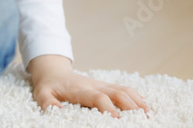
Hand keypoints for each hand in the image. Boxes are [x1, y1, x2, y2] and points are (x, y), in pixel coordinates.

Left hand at [28, 55, 148, 116]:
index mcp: (81, 89)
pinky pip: (125, 89)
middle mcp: (95, 85)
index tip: (118, 120)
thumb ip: (48, 103)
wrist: (53, 71)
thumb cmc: (48, 86)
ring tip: (150, 116)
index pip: (99, 97)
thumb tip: (58, 112)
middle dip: (131, 106)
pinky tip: (146, 108)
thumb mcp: (42, 94)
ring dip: (138, 102)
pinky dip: (137, 97)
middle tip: (143, 121)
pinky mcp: (107, 86)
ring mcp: (103, 84)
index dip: (109, 108)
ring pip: (125, 90)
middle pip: (118, 93)